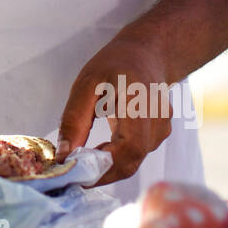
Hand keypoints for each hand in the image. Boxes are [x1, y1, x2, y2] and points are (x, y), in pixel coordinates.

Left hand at [56, 38, 172, 185]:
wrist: (147, 53)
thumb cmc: (115, 64)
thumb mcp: (86, 84)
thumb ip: (74, 120)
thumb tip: (64, 156)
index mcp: (140, 103)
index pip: (130, 148)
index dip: (103, 167)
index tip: (75, 174)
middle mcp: (158, 121)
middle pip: (131, 160)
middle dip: (99, 172)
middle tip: (72, 172)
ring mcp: (163, 130)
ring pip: (133, 160)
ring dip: (106, 166)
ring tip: (81, 158)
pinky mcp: (159, 136)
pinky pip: (135, 154)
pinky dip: (114, 158)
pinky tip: (98, 149)